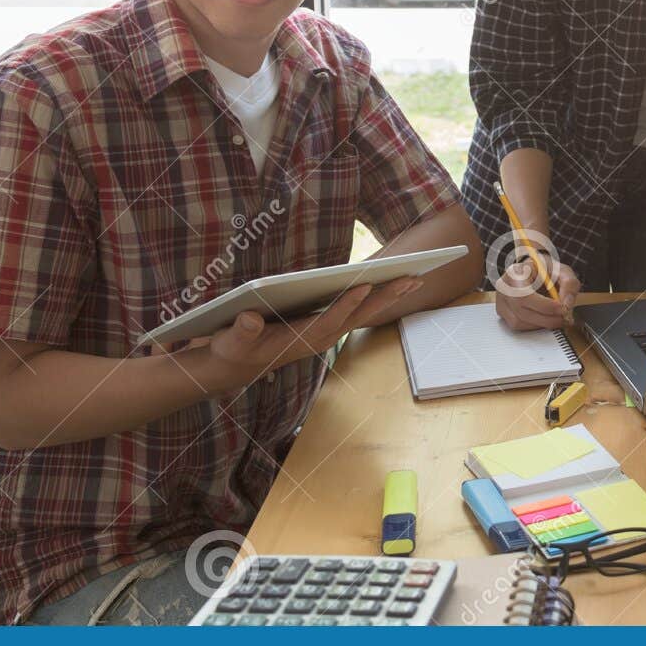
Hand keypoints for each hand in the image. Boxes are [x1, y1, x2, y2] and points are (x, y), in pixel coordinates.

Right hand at [205, 276, 423, 386]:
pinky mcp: (327, 326)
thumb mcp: (230, 340)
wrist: (237, 366)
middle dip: (384, 298)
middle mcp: (320, 337)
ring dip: (389, 296)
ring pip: (363, 313)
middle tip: (412, 279)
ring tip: (415, 278)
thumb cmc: (233, 350)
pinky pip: (358, 310)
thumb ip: (241, 332)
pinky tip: (394, 284)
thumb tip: (249, 320)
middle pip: (358, 316)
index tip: (364, 286)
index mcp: (299, 340)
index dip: (346, 305)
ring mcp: (326, 332)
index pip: (328, 321)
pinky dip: (377, 297)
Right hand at [495, 254, 580, 329]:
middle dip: (546, 318)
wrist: (536, 273)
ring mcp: (501, 300)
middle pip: (521, 311)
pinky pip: (517, 326)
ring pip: (519, 322)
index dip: (544, 306)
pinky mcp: (503, 312)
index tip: (561, 308)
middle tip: (563, 317)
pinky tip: (544, 318)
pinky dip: (533, 325)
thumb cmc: (546, 271)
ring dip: (541, 324)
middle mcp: (504, 286)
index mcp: (516, 272)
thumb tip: (566, 304)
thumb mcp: (562, 271)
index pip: (525, 294)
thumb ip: (569, 284)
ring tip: (555, 318)